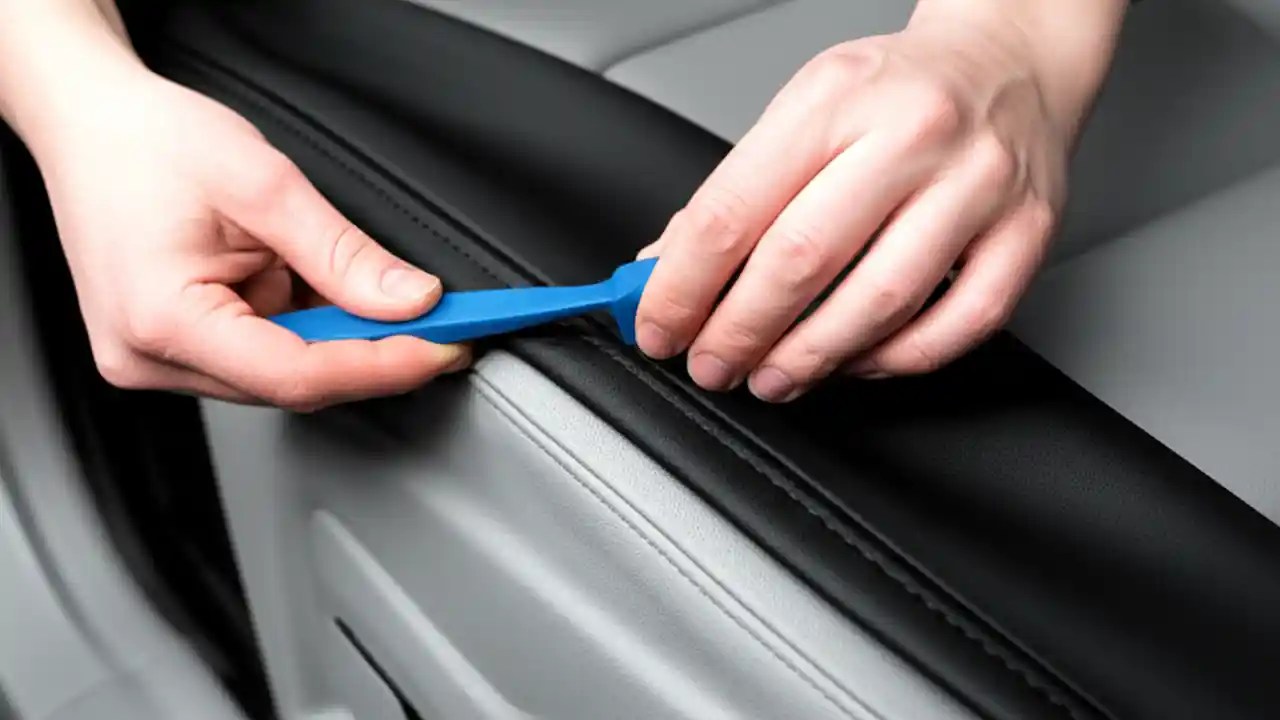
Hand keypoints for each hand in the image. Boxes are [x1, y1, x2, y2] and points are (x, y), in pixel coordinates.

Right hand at [31, 72, 469, 409]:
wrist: (90, 126)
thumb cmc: (148, 143)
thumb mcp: (263, 184)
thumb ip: (342, 252)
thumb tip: (410, 300)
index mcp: (163, 320)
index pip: (298, 375)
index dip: (385, 366)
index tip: (446, 346)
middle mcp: (153, 358)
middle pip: (294, 385)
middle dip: (377, 356)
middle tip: (448, 328)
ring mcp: (159, 360)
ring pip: (283, 377)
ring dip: (344, 344)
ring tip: (385, 301)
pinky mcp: (174, 350)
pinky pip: (263, 357)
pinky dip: (310, 333)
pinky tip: (329, 300)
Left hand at [634, 0, 1124, 400]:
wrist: (1011, 61)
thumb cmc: (901, 91)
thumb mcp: (806, 110)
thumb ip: (739, 191)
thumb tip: (667, 269)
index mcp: (838, 97)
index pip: (734, 209)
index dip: (683, 286)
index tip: (659, 326)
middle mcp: (913, 135)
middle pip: (802, 260)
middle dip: (738, 332)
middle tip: (711, 365)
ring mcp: (978, 186)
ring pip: (879, 302)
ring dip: (809, 358)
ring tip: (771, 377)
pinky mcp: (1027, 234)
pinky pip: (957, 325)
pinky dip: (895, 360)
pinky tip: (855, 362)